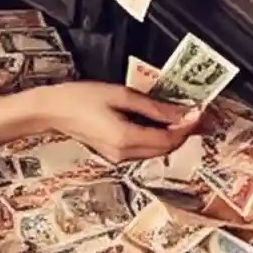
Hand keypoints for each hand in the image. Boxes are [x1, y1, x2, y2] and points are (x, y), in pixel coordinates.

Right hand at [30, 80, 201, 162]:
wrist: (51, 111)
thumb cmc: (80, 97)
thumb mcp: (120, 95)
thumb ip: (153, 106)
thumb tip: (182, 113)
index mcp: (127, 138)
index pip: (169, 139)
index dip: (188, 127)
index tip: (201, 111)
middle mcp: (125, 154)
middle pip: (166, 149)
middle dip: (184, 133)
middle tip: (196, 114)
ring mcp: (119, 158)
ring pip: (156, 151)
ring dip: (171, 136)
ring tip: (182, 116)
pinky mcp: (114, 155)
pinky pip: (144, 150)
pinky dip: (156, 138)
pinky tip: (160, 123)